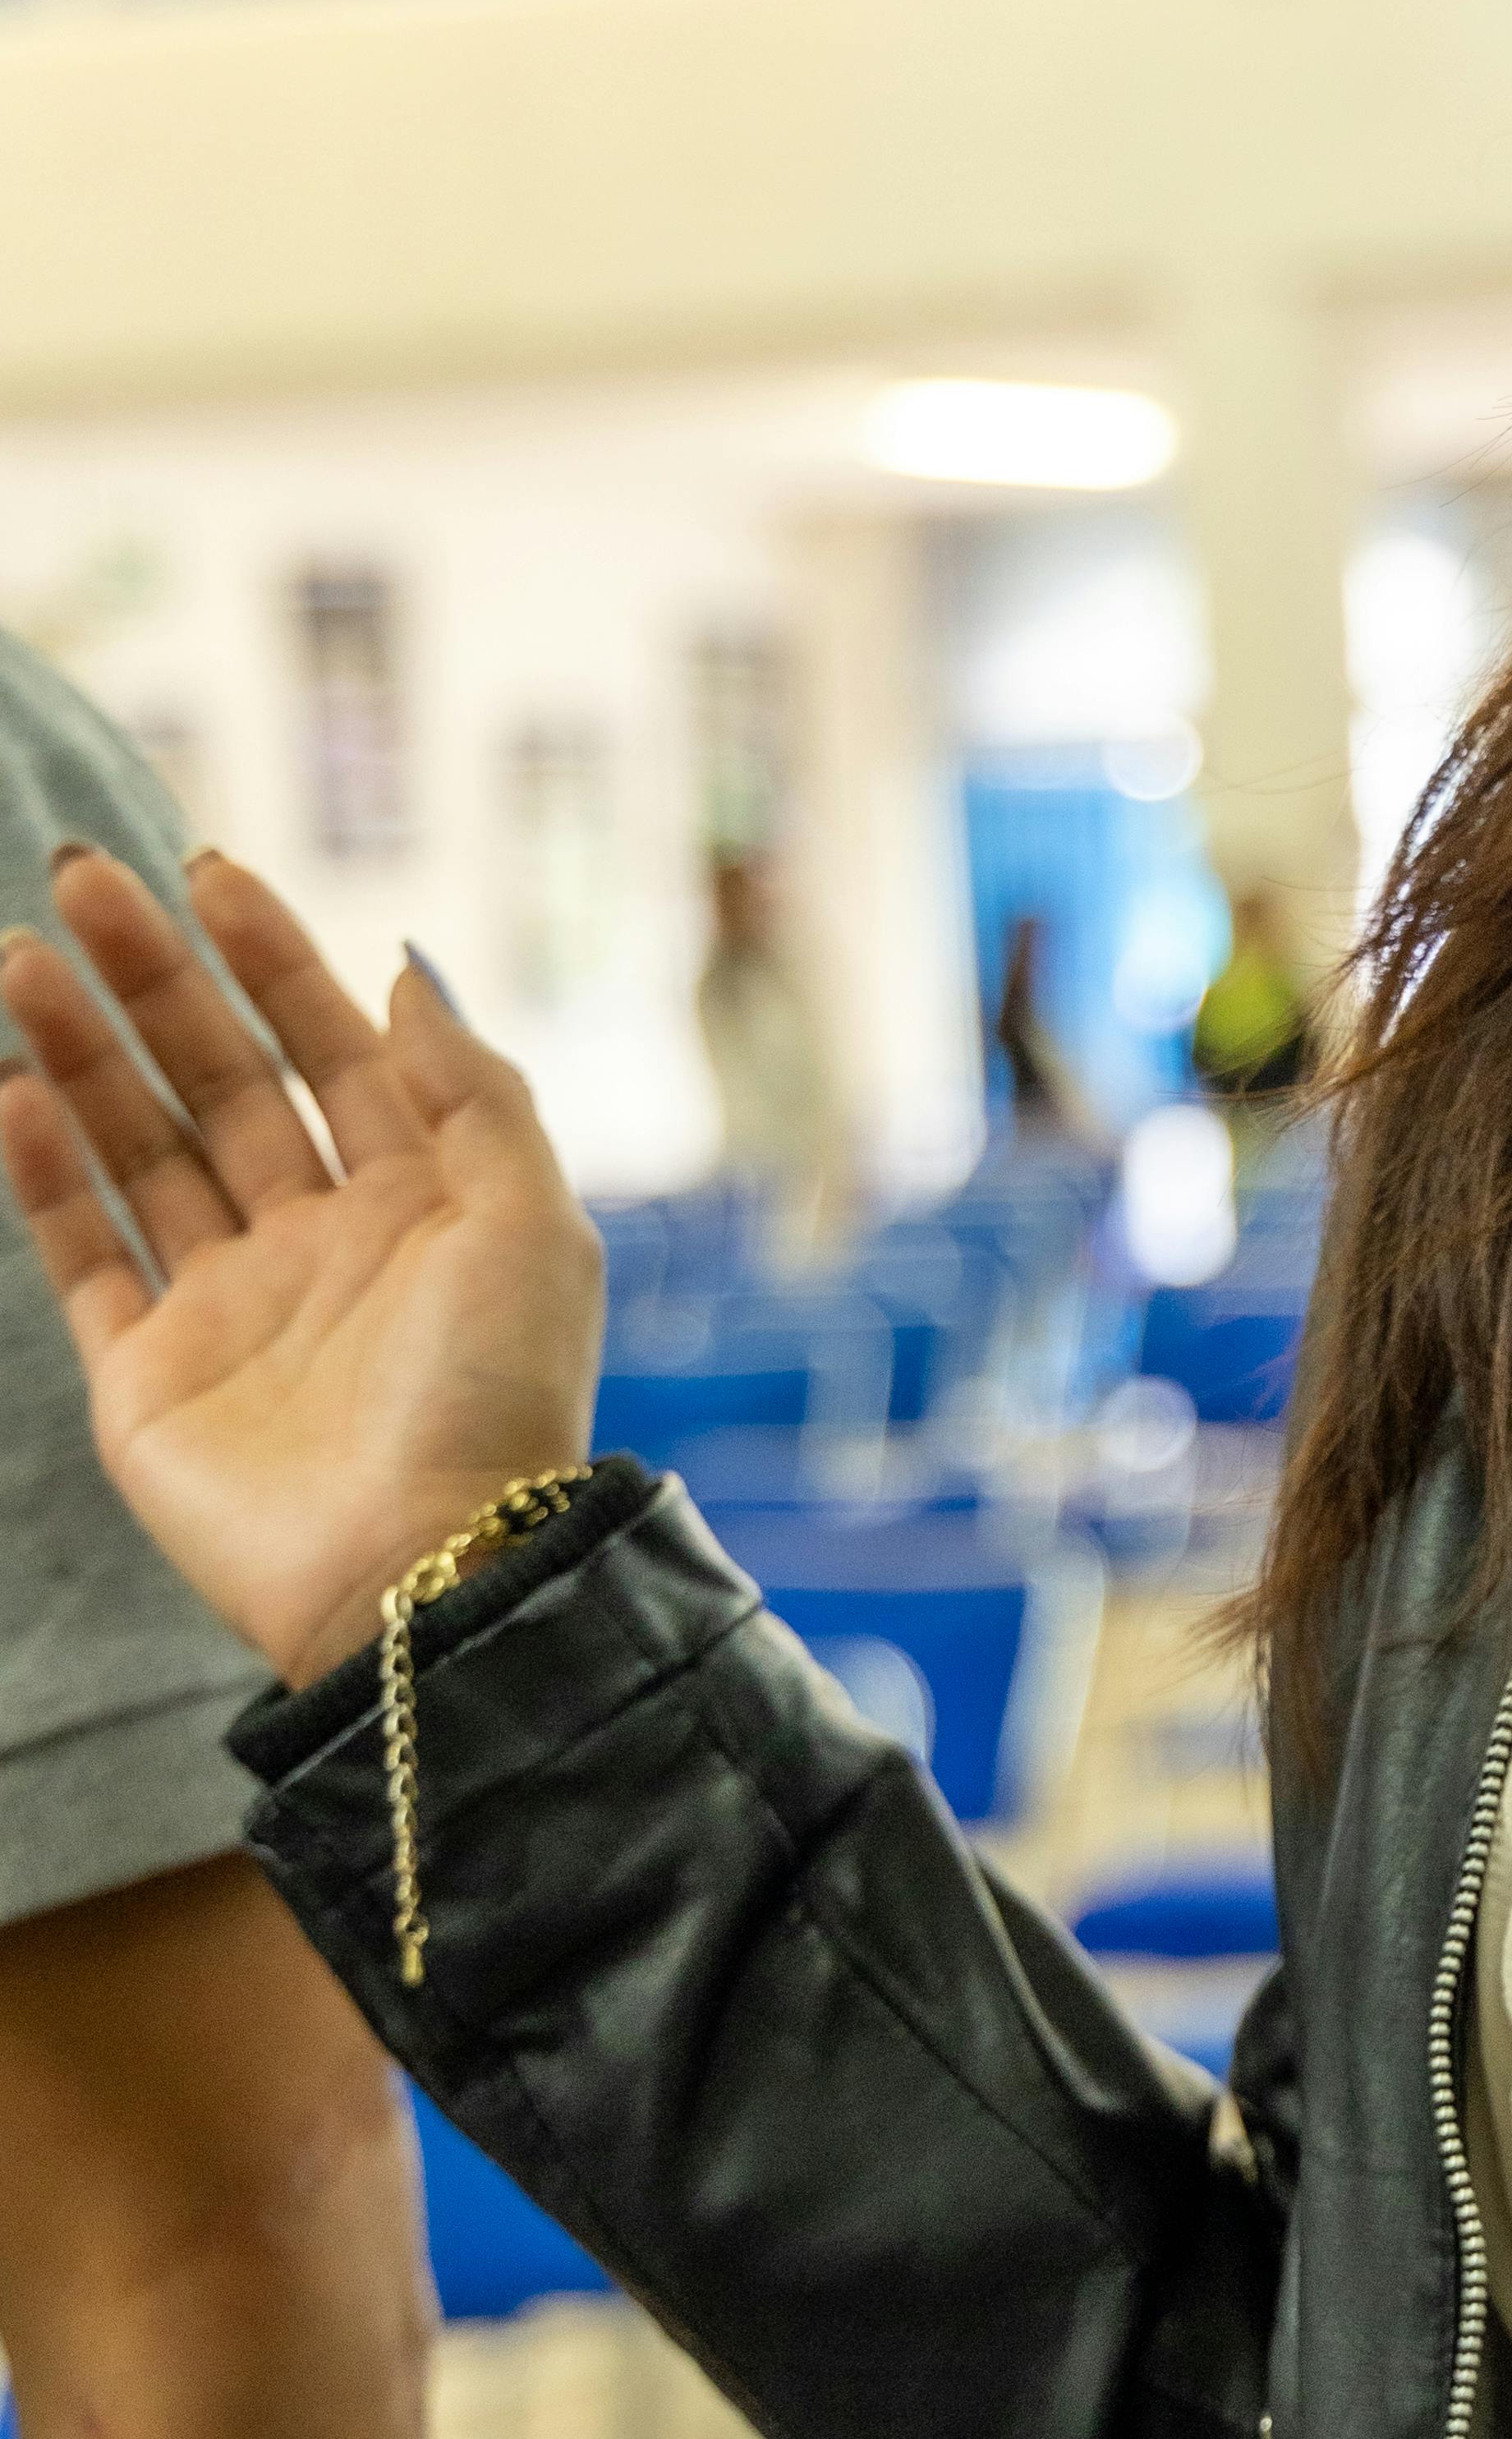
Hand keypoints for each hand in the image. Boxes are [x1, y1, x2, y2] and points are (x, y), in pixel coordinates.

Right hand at [0, 850, 602, 1690]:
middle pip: (223, 1082)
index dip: (274, 960)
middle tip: (79, 879)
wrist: (422, 1566)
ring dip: (83, 1051)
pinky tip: (12, 1082)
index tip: (208, 872)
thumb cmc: (497, 1399)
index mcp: (421, 1206)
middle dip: (155, 980)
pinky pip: (85, 1253)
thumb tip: (409, 970)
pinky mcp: (151, 1376)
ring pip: (142, 1149)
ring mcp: (230, 1309)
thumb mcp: (532, 1221)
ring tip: (23, 958)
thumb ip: (476, 1092)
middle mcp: (320, 1246)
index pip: (335, 1051)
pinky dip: (45, 1169)